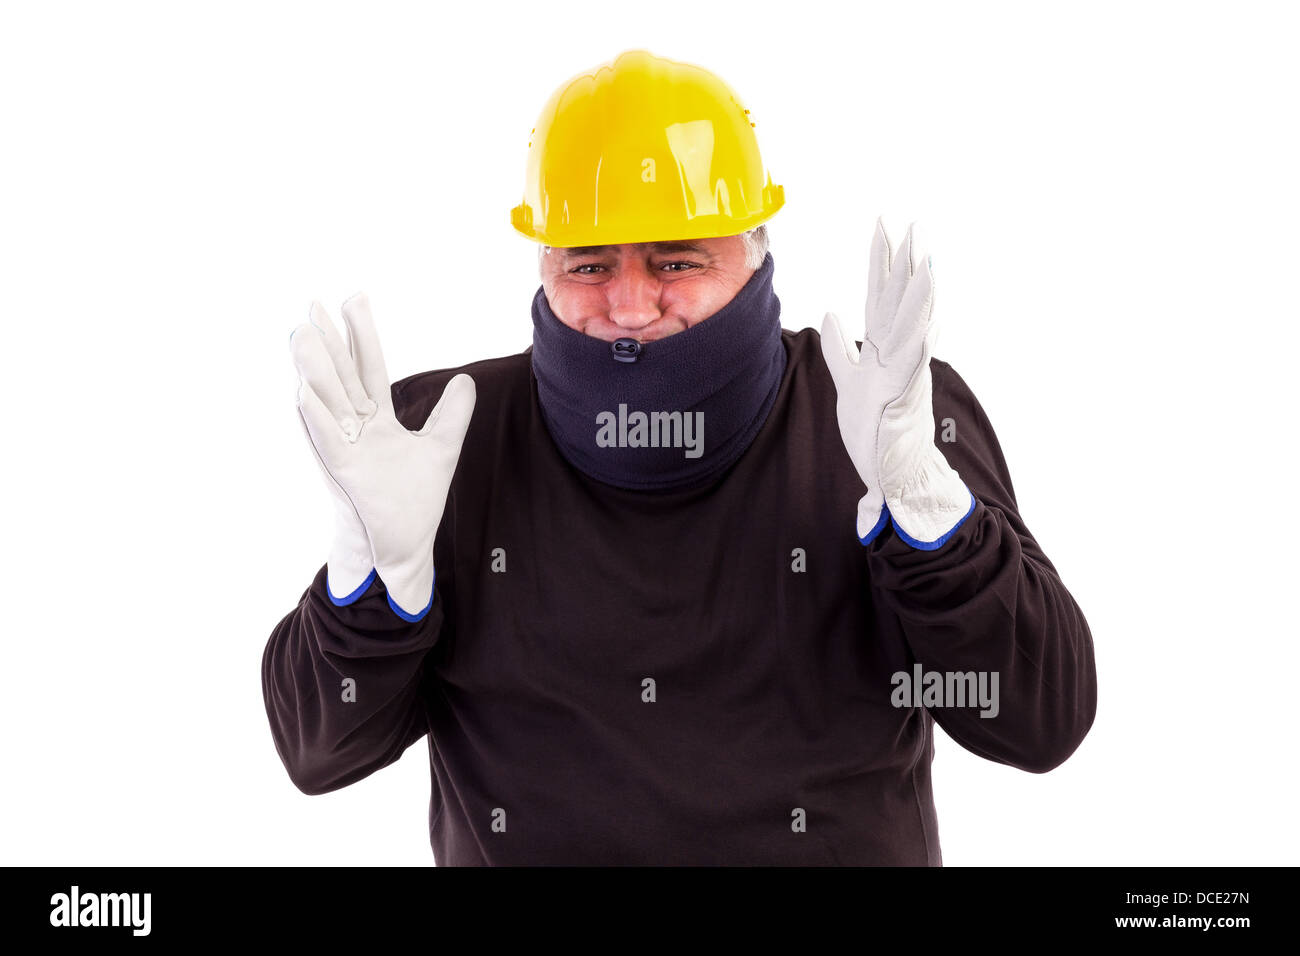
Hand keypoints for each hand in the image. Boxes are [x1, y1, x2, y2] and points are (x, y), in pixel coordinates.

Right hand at [290, 293, 475, 617]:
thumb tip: (464, 380)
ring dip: (314, 369)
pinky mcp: (344, 473)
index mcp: (378, 419)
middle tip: (314, 304)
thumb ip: (451, 413)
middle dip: (330, 341)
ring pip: (327, 401)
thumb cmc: (416, 498)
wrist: (407, 542)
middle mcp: (356, 429)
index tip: (354, 298)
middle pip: (342, 375)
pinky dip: (316, 419)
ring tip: (300, 334)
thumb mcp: (441, 447)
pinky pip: (327, 442)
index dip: (362, 334)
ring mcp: (346, 449)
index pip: (369, 367)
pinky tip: (303, 392)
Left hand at [820, 218, 972, 548]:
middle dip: (902, 264)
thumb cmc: (875, 426)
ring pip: (913, 325)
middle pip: (898, 301)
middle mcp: (898, 353)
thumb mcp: (849, 378)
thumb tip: (830, 313)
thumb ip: (840, 347)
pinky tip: (927, 321)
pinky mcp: (905, 396)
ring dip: (918, 293)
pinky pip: (914, 365)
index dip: (881, 263)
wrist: (891, 470)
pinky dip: (920, 342)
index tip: (882, 227)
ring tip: (925, 260)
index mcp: (883, 347)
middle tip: (908, 225)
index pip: (880, 297)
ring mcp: (904, 372)